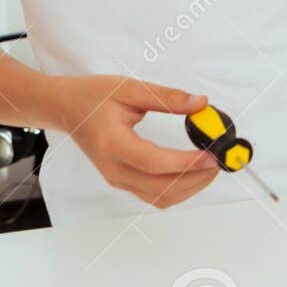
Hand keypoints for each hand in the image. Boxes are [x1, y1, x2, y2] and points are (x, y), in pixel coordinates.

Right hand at [52, 76, 222, 208]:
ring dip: (190, 187)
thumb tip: (201, 104)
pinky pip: (154, 195)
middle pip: (161, 188)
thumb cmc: (93, 97)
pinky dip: (178, 189)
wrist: (66, 109)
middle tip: (220, 160)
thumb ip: (168, 98)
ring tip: (211, 166)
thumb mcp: (131, 88)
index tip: (212, 154)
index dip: (186, 162)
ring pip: (159, 197)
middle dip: (196, 178)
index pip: (154, 163)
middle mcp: (114, 169)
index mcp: (113, 144)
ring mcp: (117, 179)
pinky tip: (193, 172)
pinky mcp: (122, 181)